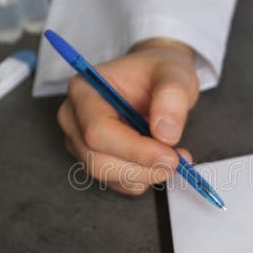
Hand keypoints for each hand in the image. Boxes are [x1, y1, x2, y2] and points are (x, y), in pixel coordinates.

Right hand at [57, 38, 198, 194]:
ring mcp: (80, 141)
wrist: (157, 79)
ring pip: (106, 174)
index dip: (134, 149)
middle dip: (142, 167)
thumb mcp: (174, 73)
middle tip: (178, 160)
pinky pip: (116, 182)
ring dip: (145, 174)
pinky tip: (159, 161)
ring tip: (173, 156)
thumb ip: (172, 97)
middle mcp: (74, 117)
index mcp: (84, 90)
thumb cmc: (158, 71)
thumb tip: (165, 134)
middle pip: (97, 159)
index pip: (97, 131)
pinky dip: (142, 179)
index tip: (169, 155)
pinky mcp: (95, 158)